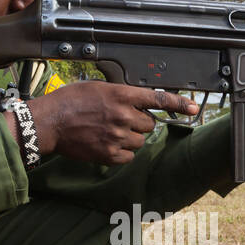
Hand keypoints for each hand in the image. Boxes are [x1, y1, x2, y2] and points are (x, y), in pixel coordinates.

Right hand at [23, 83, 199, 164]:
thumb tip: (136, 101)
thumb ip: (120, 94)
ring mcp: (116, 136)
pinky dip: (122, 153)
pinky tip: (107, 144)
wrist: (49, 122)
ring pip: (140, 141)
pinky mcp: (109, 154)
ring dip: (130, 138)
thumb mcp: (97, 87)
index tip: (194, 107)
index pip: (157, 98)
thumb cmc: (69, 101)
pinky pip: (129, 156)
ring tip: (110, 132)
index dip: (179, 104)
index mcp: (120, 95)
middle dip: (139, 123)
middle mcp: (122, 115)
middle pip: (149, 124)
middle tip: (119, 120)